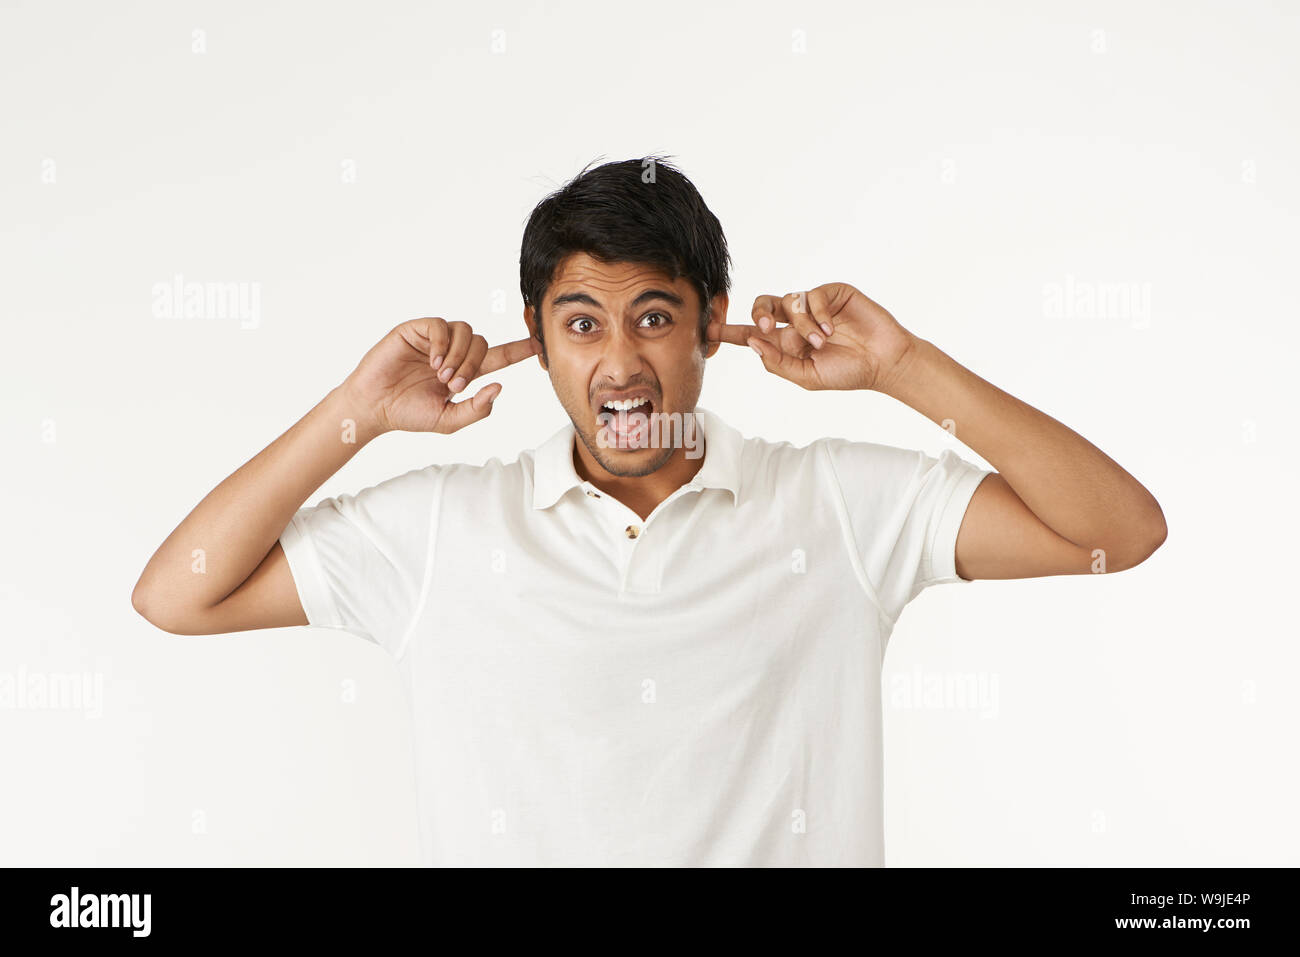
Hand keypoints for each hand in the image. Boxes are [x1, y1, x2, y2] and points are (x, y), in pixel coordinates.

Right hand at [341, 317, 539, 435]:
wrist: (374, 408)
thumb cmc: (409, 414)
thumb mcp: (449, 420)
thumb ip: (477, 409)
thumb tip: (499, 386)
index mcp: (464, 371)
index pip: (500, 357)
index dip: (520, 350)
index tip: (540, 344)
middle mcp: (453, 352)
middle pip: (482, 344)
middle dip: (473, 365)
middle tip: (454, 385)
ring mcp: (434, 340)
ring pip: (466, 331)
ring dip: (460, 355)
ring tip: (442, 376)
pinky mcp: (416, 330)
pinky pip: (441, 326)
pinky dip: (442, 344)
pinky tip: (433, 362)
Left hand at [707, 282, 918, 391]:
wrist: (882, 363)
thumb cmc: (846, 372)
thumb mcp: (806, 377)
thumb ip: (778, 362)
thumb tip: (752, 342)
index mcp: (786, 343)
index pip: (752, 334)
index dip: (729, 331)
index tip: (708, 329)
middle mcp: (795, 321)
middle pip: (762, 307)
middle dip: (758, 315)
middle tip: (766, 330)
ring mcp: (813, 305)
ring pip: (788, 302)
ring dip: (802, 324)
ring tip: (821, 341)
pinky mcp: (832, 293)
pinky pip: (812, 295)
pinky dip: (818, 313)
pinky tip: (831, 329)